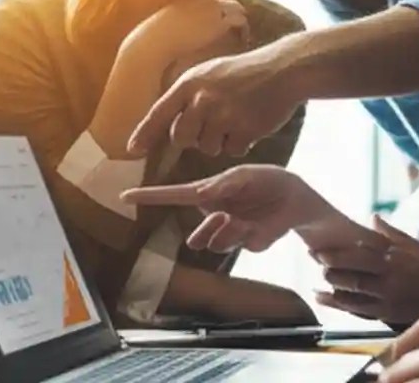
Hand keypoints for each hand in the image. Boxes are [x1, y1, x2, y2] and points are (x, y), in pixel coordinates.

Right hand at [120, 165, 325, 252]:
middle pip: (197, 235)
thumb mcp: (246, 175)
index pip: (174, 196)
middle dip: (208, 230)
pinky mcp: (247, 243)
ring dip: (229, 231)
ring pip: (217, 244)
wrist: (294, 197)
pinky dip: (249, 232)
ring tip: (243, 218)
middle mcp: (214, 215)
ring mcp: (230, 232)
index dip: (150, 196)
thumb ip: (224, 183)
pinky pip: (240, 244)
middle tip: (224, 216)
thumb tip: (200, 193)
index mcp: (208, 193)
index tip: (124, 195)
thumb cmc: (266, 179)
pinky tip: (260, 222)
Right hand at [126, 0, 248, 61]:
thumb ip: (187, 8)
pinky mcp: (220, 20)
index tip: (221, 13)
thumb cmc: (160, 31)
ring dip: (239, 16)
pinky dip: (243, 27)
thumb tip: (192, 19)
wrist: (158, 39)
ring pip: (237, 6)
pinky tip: (242, 37)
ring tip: (240, 31)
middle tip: (233, 23)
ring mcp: (214, 5)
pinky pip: (240, 19)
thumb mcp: (173, 12)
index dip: (220, 1)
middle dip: (230, 8)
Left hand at [127, 39, 301, 157]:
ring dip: (221, 141)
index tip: (131, 150)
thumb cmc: (247, 71)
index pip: (158, 113)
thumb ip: (190, 95)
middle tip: (215, 126)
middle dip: (195, 139)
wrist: (283, 70)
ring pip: (208, 148)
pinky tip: (251, 125)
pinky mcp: (243, 129)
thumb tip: (170, 121)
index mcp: (190, 84)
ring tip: (237, 120)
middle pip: (182, 139)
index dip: (144, 134)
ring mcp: (222, 115)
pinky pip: (232, 151)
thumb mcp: (211, 73)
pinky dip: (241, 144)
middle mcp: (201, 100)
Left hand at [313, 216, 418, 323]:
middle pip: (356, 268)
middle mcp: (393, 274)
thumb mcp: (418, 247)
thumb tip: (373, 217)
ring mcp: (390, 295)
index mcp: (399, 255)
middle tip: (314, 256)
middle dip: (333, 263)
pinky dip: (340, 303)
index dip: (341, 248)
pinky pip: (359, 309)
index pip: (364, 248)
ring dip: (334, 284)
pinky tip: (325, 298)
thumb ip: (392, 234)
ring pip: (354, 290)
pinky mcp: (389, 313)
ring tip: (318, 278)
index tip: (323, 244)